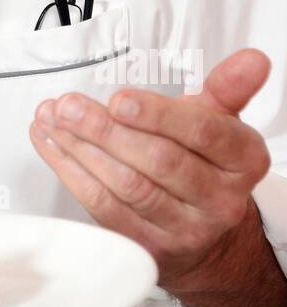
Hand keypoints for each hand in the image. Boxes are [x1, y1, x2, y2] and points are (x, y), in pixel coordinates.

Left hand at [29, 48, 272, 290]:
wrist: (207, 237)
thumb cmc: (204, 165)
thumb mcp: (220, 122)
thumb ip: (228, 87)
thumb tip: (254, 58)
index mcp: (243, 160)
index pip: (203, 134)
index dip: (158, 116)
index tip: (119, 99)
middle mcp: (220, 200)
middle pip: (160, 161)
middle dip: (107, 131)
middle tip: (69, 106)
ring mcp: (184, 229)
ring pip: (128, 186)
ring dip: (82, 149)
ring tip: (53, 118)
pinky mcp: (149, 248)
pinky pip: (104, 207)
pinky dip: (72, 172)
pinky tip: (52, 144)